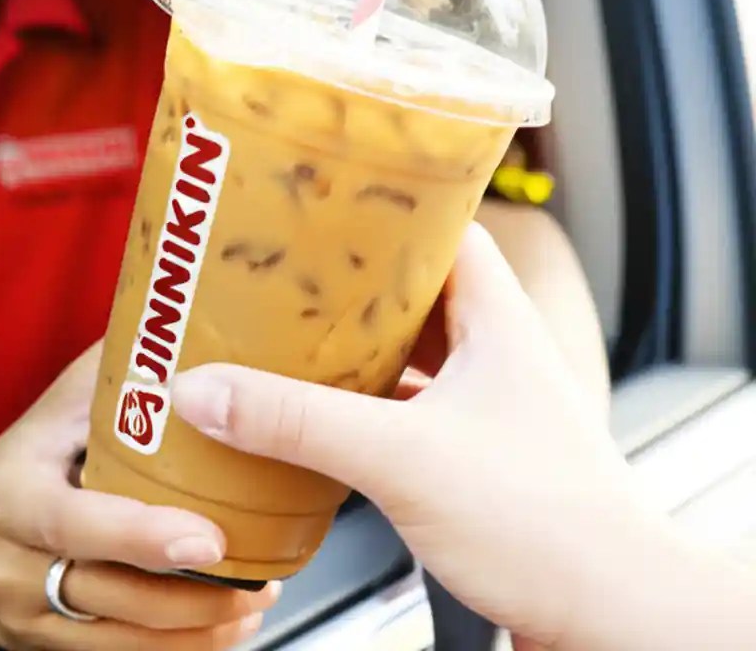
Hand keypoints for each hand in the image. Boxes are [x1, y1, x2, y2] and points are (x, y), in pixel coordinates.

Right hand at [0, 344, 278, 649]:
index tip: (209, 539)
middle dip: (195, 597)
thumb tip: (188, 336)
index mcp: (11, 500)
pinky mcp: (41, 648)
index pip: (78, 525)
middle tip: (260, 579)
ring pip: (120, 642)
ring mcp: (24, 618)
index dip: (144, 537)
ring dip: (197, 632)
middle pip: (112, 597)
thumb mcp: (51, 412)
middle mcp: (11, 568)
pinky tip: (221, 633)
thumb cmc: (12, 462)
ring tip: (253, 606)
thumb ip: (114, 381)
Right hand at [168, 224, 668, 648]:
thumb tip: (208, 390)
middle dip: (345, 289)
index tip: (320, 206)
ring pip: (407, 357)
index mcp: (498, 322)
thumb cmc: (551, 528)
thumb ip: (298, 422)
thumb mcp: (401, 458)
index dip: (384, 210)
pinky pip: (404, 413)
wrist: (607, 614)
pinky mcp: (472, 460)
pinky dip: (361, 411)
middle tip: (282, 277)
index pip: (443, 229)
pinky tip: (320, 424)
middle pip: (411, 294)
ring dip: (351, 354)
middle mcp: (496, 356)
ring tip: (286, 345)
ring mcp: (486, 409)